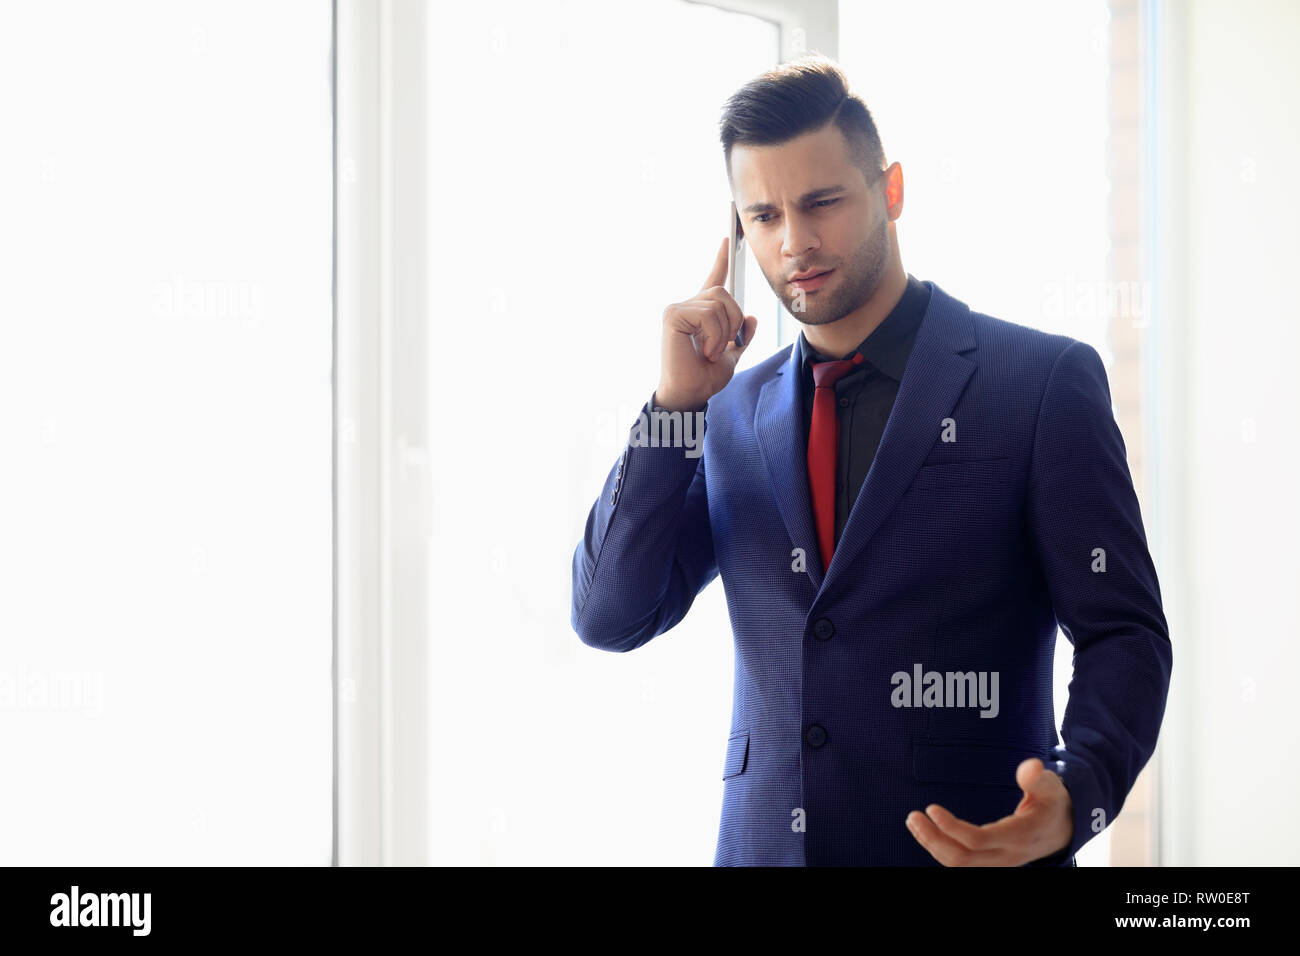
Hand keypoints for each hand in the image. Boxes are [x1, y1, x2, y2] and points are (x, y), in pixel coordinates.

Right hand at [655, 236, 756, 411]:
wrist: (690, 394)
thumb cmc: (704, 378)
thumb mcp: (731, 356)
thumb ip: (741, 337)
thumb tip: (752, 318)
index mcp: (702, 314)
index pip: (714, 279)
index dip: (721, 259)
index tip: (727, 239)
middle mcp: (688, 306)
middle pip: (724, 293)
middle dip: (733, 320)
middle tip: (724, 345)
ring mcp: (678, 309)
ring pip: (719, 303)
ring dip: (723, 332)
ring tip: (711, 351)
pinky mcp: (672, 315)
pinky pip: (707, 314)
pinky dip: (714, 336)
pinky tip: (703, 350)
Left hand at [905, 758, 1072, 865]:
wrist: (1064, 828)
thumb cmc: (1053, 802)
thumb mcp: (1051, 786)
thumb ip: (1037, 777)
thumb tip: (1030, 766)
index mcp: (1019, 836)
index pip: (979, 841)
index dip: (952, 828)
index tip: (931, 808)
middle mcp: (1007, 855)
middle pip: (963, 859)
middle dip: (934, 840)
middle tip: (912, 816)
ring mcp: (999, 862)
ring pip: (960, 865)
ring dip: (933, 846)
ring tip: (914, 823)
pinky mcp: (992, 862)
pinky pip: (962, 863)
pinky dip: (941, 851)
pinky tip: (928, 834)